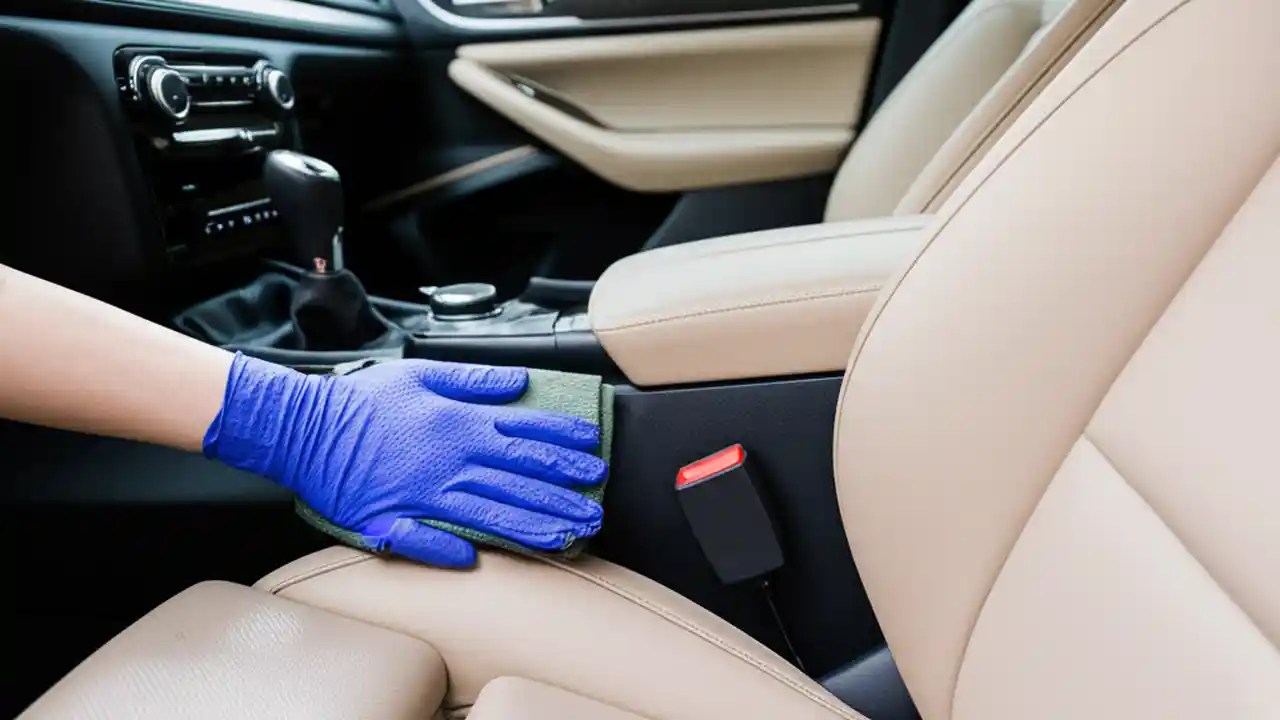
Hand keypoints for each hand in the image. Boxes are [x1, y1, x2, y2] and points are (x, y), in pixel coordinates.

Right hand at [203, 354, 606, 566]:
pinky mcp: (392, 519)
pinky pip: (427, 540)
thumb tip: (520, 384)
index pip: (524, 433)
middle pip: (517, 478)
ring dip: (532, 526)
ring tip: (568, 537)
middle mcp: (449, 460)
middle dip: (562, 492)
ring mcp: (422, 494)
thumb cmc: (362, 399)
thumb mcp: (421, 375)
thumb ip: (474, 381)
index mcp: (458, 423)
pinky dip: (452, 550)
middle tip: (596, 506)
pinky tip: (481, 561)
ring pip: (489, 512)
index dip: (562, 444)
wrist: (304, 428)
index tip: (593, 453)